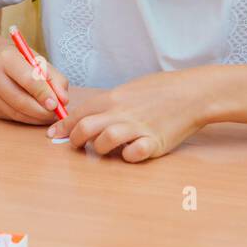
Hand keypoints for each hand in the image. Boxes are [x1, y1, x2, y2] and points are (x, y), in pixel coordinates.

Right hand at [0, 40, 69, 124]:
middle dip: (41, 111)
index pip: (28, 79)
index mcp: (7, 58)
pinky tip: (36, 114)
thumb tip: (63, 100)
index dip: (43, 94)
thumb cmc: (20, 60)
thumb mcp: (39, 61)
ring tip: (50, 115)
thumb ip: (55, 79)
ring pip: (16, 113)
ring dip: (36, 118)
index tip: (57, 104)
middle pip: (20, 100)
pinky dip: (27, 119)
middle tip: (56, 114)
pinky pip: (11, 117)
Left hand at [48, 71, 207, 162]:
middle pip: (85, 128)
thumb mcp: (129, 90)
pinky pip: (134, 153)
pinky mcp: (155, 142)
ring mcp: (138, 127)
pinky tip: (131, 152)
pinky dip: (128, 156)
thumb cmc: (161, 90)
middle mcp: (121, 112)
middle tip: (77, 145)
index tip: (55, 135)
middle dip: (75, 140)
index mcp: (113, 98)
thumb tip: (91, 116)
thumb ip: (110, 103)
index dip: (63, 126)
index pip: (79, 113)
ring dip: (100, 148)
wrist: (192, 93)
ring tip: (106, 150)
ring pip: (105, 140)